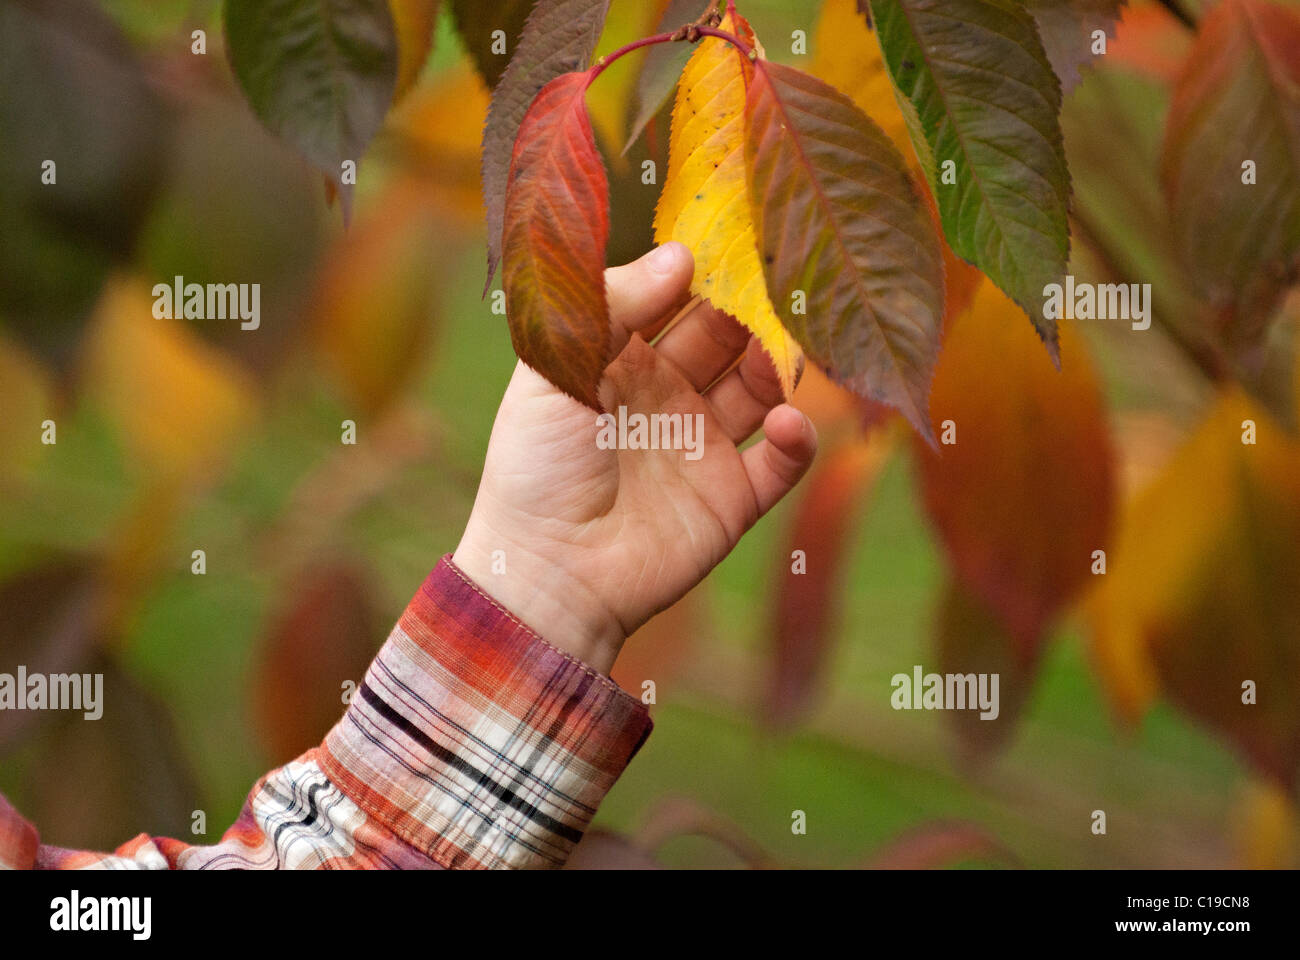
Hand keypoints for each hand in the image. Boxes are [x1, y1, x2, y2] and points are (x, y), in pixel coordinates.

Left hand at [453, 243, 816, 673]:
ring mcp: (704, 446)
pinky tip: (785, 420)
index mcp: (619, 363)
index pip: (672, 302)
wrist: (549, 575)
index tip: (731, 238)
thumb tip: (680, 254)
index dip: (700, 272)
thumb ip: (610, 308)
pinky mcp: (733, 498)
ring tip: (786, 350)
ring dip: (778, 365)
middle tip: (778, 281)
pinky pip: (782, 461)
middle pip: (725, 337)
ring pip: (760, 388)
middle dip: (749, 309)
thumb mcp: (555, 372)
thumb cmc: (536, 469)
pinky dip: (796, 438)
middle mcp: (668, 397)